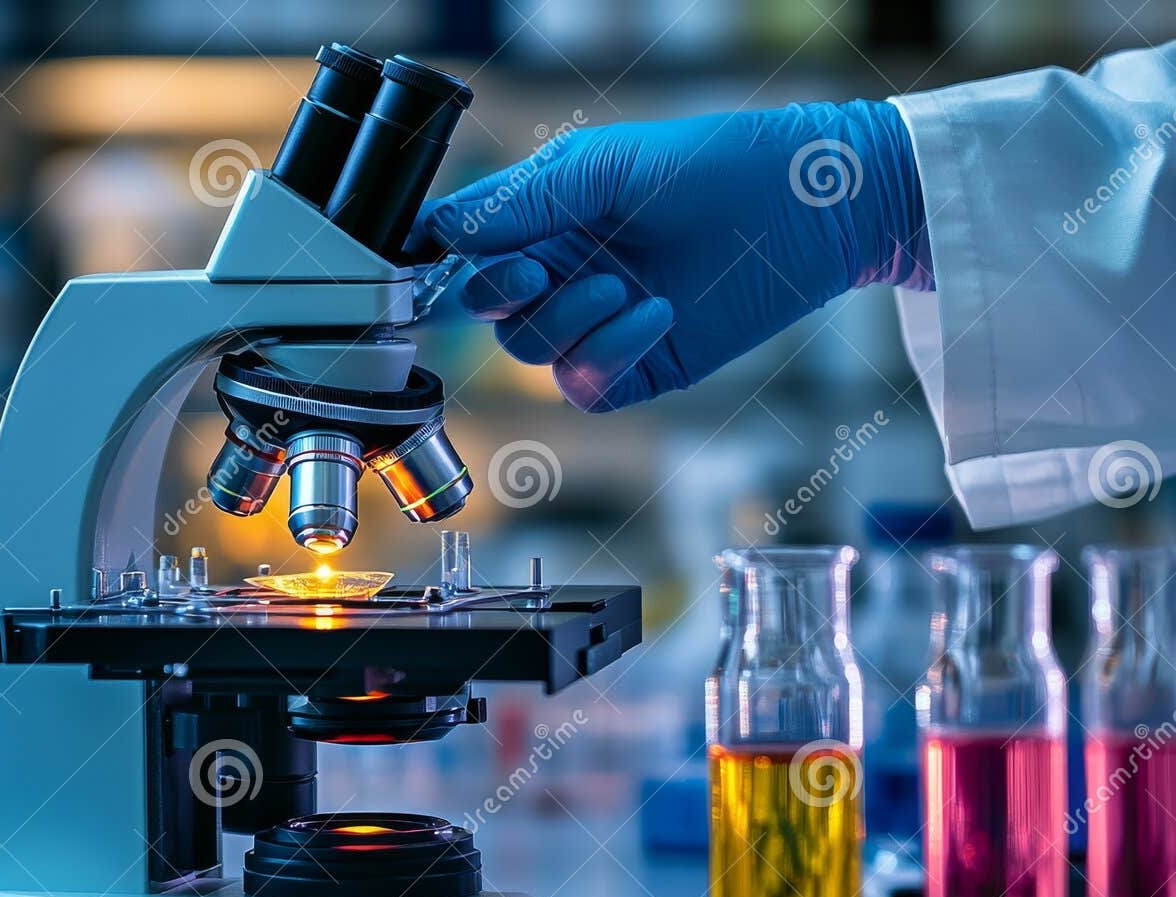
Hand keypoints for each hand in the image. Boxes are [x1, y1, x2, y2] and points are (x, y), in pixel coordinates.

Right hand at [416, 100, 928, 410]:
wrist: (805, 209)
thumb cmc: (711, 166)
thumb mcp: (603, 168)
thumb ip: (520, 202)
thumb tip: (436, 227)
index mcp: (547, 219)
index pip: (470, 251)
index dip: (450, 261)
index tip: (445, 255)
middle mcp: (564, 273)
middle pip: (490, 313)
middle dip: (506, 294)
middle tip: (541, 268)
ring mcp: (598, 324)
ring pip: (533, 351)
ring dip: (571, 320)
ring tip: (625, 284)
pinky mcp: (636, 367)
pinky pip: (585, 385)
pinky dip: (610, 353)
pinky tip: (657, 314)